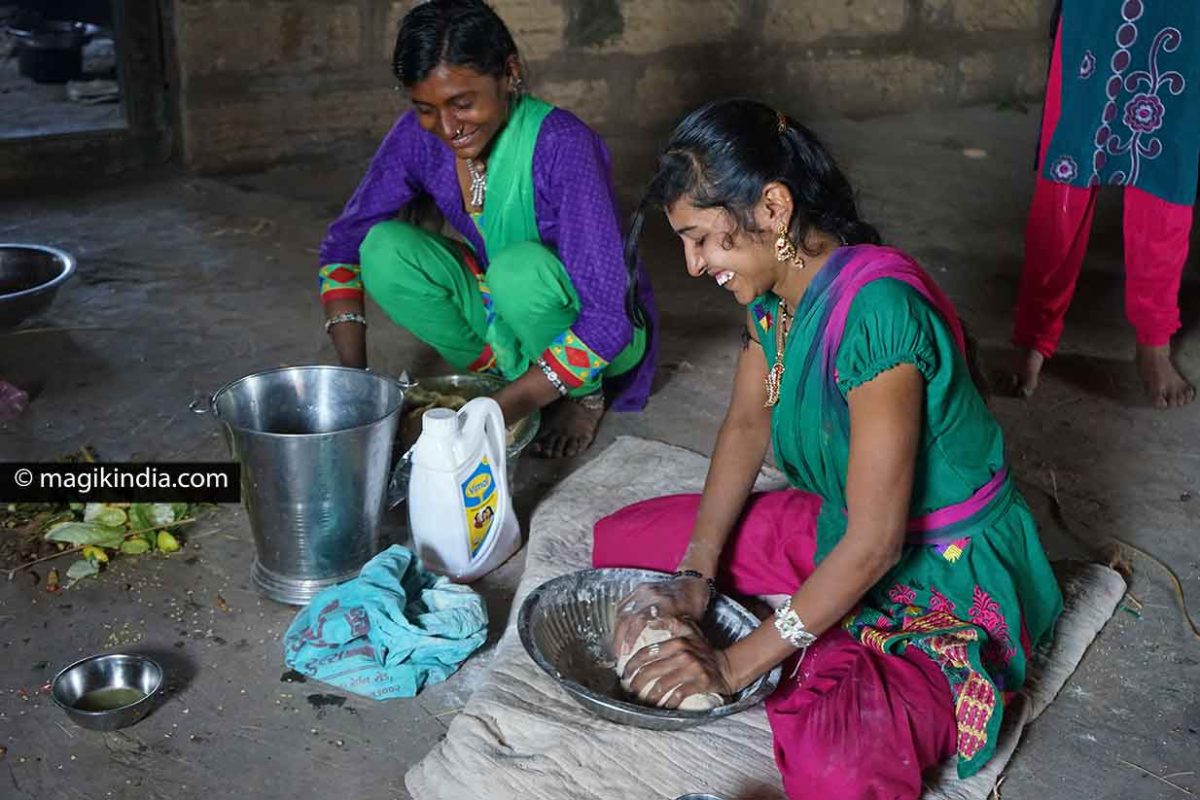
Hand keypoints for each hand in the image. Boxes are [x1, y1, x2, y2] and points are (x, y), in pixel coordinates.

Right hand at [613, 577, 709, 653]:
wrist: (692, 582)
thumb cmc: (694, 606)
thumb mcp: (690, 624)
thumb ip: (675, 636)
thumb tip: (662, 658)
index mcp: (665, 603)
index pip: (640, 620)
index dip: (630, 637)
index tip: (626, 653)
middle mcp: (651, 594)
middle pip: (627, 616)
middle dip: (619, 638)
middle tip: (618, 655)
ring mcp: (643, 590)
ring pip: (622, 611)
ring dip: (617, 631)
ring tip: (617, 647)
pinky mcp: (639, 588)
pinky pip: (623, 604)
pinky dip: (619, 620)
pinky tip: (618, 633)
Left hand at [621, 617, 736, 706]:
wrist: (727, 666)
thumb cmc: (703, 651)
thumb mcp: (690, 631)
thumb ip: (671, 624)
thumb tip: (650, 620)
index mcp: (677, 641)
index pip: (648, 652)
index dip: (632, 664)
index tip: (624, 674)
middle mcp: (684, 653)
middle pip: (652, 671)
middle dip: (637, 683)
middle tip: (630, 691)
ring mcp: (692, 668)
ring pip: (663, 685)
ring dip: (650, 696)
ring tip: (643, 702)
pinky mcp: (701, 682)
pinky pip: (679, 695)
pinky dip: (669, 703)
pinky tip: (663, 707)